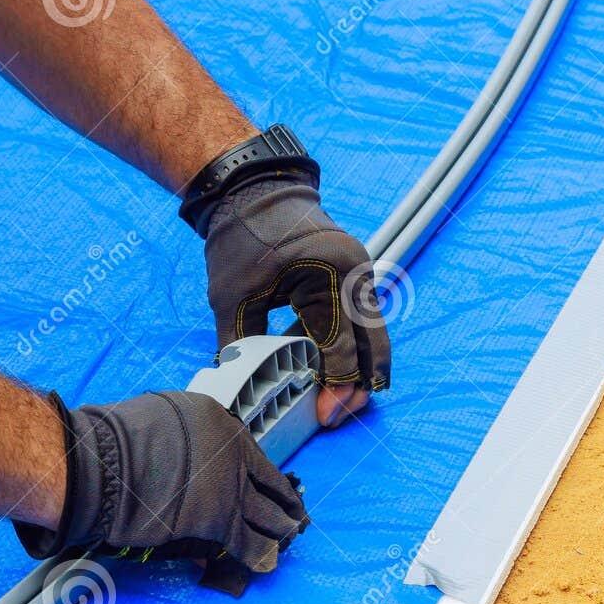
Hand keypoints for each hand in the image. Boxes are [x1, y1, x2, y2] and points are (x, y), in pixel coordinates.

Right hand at [13, 390, 308, 574]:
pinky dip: (261, 555)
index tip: (274, 487)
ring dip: (280, 530)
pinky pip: (251, 543)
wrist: (103, 465)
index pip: (254, 456)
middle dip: (284, 504)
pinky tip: (267, 563)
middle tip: (293, 516)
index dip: (266, 477)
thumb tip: (188, 472)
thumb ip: (183, 444)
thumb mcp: (159, 422)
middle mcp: (234, 453)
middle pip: (270, 484)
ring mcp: (231, 487)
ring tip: (286, 539)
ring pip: (270, 515)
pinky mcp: (221, 521)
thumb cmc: (114, 440)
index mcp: (219, 423)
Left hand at [202, 175, 390, 425]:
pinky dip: (352, 345)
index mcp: (331, 275)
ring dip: (360, 367)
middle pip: (372, 343)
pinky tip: (338, 370)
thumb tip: (237, 387)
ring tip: (346, 400)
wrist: (251, 188)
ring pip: (371, 332)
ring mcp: (356, 273)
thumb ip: (238, 343)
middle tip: (342, 414)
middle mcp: (354, 275)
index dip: (335, 385)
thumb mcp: (230, 295)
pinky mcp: (348, 276)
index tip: (324, 414)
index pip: (341, 346)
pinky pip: (359, 318)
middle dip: (360, 383)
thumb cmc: (241, 236)